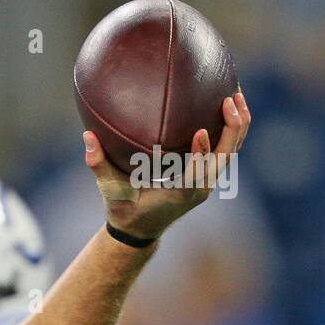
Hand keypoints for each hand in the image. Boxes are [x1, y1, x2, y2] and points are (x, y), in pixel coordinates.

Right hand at [86, 90, 251, 239]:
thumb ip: (98, 164)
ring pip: (231, 152)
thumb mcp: (109, 189)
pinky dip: (230, 130)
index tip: (201, 131)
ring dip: (238, 125)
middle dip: (233, 128)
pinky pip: (224, 151)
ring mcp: (207, 182)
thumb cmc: (123, 209)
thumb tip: (87, 135)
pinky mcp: (207, 175)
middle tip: (231, 98)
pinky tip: (227, 107)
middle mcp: (200, 187)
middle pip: (226, 156)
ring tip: (237, 95)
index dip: (201, 152)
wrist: (139, 229)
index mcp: (180, 192)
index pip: (197, 172)